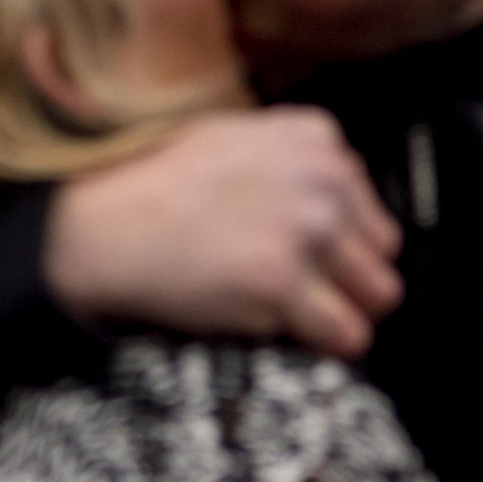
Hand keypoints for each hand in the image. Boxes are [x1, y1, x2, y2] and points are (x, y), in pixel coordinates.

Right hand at [40, 107, 404, 356]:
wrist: (99, 223)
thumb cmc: (159, 185)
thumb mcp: (239, 140)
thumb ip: (299, 166)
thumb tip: (347, 214)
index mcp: (316, 138)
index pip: (370, 208)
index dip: (337, 241)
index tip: (293, 251)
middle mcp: (321, 178)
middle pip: (382, 255)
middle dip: (345, 279)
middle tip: (293, 289)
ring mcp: (305, 229)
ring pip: (379, 297)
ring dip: (341, 312)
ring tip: (289, 311)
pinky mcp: (282, 282)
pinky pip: (347, 335)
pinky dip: (321, 344)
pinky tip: (278, 328)